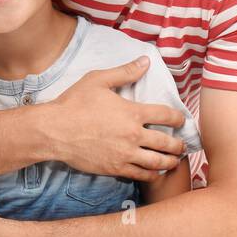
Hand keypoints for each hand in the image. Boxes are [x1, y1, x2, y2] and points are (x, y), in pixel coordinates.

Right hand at [42, 57, 186, 181]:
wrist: (54, 131)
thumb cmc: (74, 103)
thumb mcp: (98, 80)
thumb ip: (125, 72)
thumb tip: (145, 61)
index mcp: (133, 112)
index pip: (167, 115)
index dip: (178, 118)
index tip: (181, 121)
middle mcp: (134, 135)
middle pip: (167, 142)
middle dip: (178, 145)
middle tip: (182, 146)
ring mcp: (125, 154)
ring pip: (157, 162)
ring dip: (170, 162)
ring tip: (174, 161)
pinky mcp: (114, 168)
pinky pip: (140, 175)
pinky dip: (152, 175)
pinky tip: (155, 173)